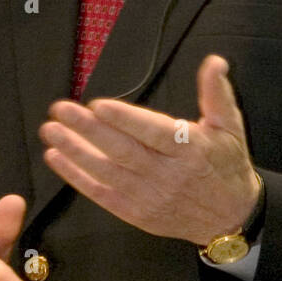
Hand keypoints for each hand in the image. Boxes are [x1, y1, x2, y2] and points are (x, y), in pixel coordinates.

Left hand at [39, 54, 258, 245]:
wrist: (230, 219)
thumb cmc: (227, 167)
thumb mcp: (230, 127)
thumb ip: (217, 93)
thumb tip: (214, 61)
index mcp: (190, 150)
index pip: (153, 132)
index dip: (125, 119)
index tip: (98, 105)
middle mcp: (167, 175)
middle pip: (122, 151)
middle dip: (88, 130)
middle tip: (61, 109)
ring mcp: (149, 197)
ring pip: (106, 172)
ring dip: (74, 151)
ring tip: (51, 131)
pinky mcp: (136, 213)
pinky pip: (101, 194)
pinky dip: (76, 177)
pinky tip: (56, 158)